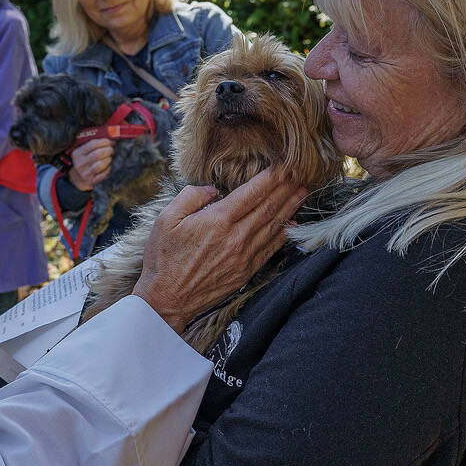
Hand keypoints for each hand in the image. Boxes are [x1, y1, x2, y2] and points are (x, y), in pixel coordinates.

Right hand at [68, 138, 113, 190]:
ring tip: (110, 157)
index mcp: (78, 153)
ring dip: (108, 159)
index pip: (93, 144)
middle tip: (112, 149)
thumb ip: (94, 143)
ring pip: (101, 164)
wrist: (80, 177)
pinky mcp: (91, 181)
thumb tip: (111, 133)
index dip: (105, 141)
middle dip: (109, 150)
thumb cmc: (86, 159)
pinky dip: (108, 169)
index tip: (111, 141)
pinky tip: (109, 166)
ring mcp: (85, 173)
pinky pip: (103, 175)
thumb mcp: (84, 150)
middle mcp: (80, 163)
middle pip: (98, 154)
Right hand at [132, 169, 307, 337]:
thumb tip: (212, 189)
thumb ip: (190, 197)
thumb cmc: (163, 258)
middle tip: (301, 174)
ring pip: (273, 226)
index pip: (252, 193)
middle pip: (268, 207)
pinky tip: (293, 224)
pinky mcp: (246, 271)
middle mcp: (235, 237)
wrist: (166, 299)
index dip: (270, 178)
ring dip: (290, 208)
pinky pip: (270, 248)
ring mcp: (243, 256)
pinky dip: (284, 234)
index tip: (283, 166)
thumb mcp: (165, 219)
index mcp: (217, 221)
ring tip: (303, 193)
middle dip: (286, 189)